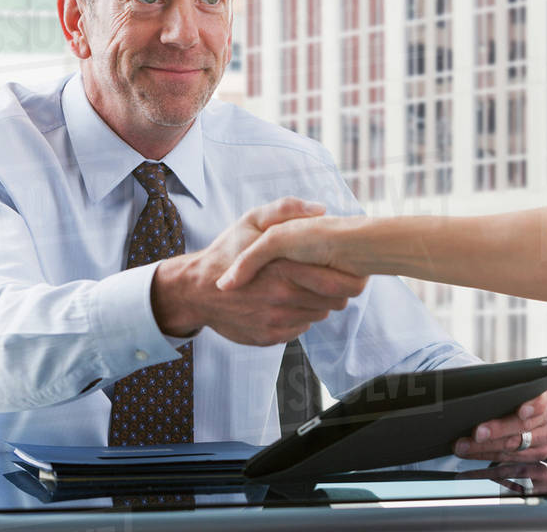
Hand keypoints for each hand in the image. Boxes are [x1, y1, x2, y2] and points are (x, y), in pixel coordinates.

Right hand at [153, 197, 367, 345]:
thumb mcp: (251, 221)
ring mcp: (277, 322)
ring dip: (317, 302)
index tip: (346, 265)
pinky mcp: (270, 337)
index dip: (350, 275)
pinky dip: (299, 316)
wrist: (195, 290)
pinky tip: (285, 301)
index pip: (340, 283)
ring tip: (302, 285)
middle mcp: (284, 299)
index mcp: (284, 270)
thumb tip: (321, 210)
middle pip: (336, 302)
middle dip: (336, 288)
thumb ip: (286, 210)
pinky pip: (300, 327)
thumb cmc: (226, 252)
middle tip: (326, 274)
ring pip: (319, 315)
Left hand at [452, 389, 546, 462]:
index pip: (539, 402)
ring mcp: (546, 436)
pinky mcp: (539, 453)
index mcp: (544, 395)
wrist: (516, 405)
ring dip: (486, 447)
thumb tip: (476, 390)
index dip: (531, 407)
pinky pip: (512, 459)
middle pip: (523, 427)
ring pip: (515, 446)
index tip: (521, 412)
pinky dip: (488, 455)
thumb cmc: (508, 393)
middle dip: (497, 431)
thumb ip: (501, 389)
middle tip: (476, 433)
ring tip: (464, 446)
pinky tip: (472, 453)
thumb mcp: (508, 385)